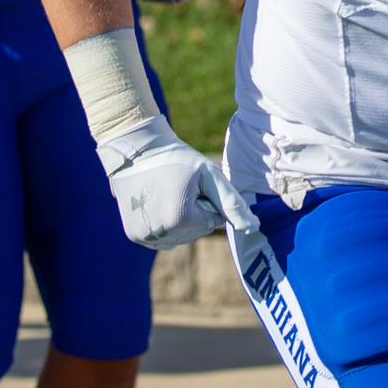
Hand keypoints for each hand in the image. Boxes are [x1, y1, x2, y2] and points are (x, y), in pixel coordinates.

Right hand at [95, 115, 259, 248]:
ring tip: (168, 193)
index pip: (213, 222)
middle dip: (195, 212)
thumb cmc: (178, 158)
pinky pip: (164, 238)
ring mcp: (145, 236)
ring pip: (181, 237)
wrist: (137, 149)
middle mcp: (161, 233)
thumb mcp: (210, 175)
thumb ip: (232, 203)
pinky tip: (157, 202)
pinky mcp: (135, 235)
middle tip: (180, 187)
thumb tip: (252, 227)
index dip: (207, 200)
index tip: (193, 184)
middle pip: (197, 232)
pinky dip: (166, 224)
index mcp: (180, 219)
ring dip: (180, 220)